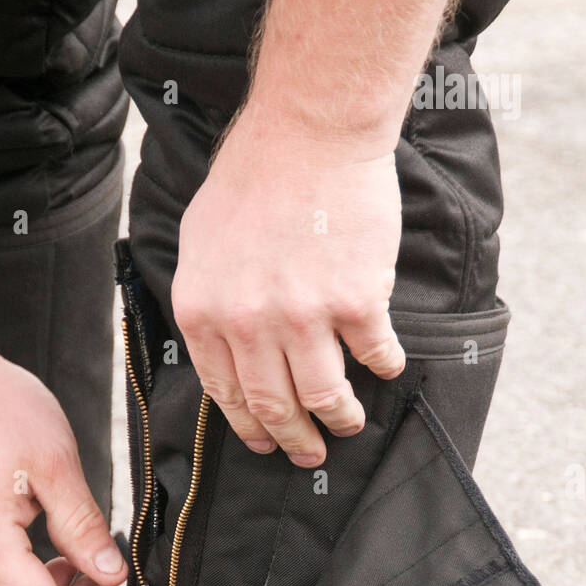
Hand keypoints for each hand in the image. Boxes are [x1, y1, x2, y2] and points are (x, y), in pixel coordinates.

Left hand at [172, 108, 405, 466]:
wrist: (308, 130)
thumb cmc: (253, 175)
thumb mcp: (199, 241)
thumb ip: (207, 300)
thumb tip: (216, 347)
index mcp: (204, 313)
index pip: (225, 393)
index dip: (248, 426)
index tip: (264, 443)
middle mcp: (248, 325)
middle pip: (273, 406)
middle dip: (293, 440)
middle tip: (307, 454)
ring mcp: (303, 317)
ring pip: (323, 397)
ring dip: (339, 419)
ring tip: (347, 424)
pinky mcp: (355, 303)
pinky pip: (374, 356)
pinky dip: (384, 368)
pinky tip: (387, 369)